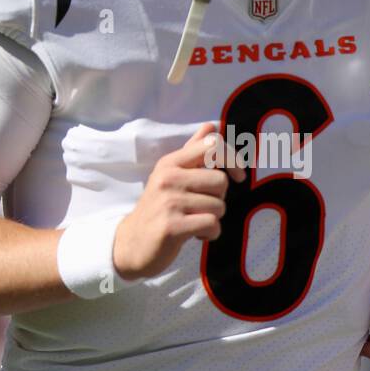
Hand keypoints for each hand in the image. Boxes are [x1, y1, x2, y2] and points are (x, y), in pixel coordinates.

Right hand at [113, 121, 246, 280]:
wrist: (132, 244)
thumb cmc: (158, 209)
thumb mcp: (170, 176)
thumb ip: (192, 152)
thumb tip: (211, 126)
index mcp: (170, 163)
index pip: (211, 145)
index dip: (232, 159)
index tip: (237, 176)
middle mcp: (168, 178)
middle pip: (220, 180)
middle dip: (219, 198)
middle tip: (202, 207)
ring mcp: (169, 201)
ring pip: (219, 206)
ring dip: (213, 219)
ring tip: (194, 222)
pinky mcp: (172, 226)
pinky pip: (212, 224)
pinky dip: (210, 234)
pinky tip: (196, 235)